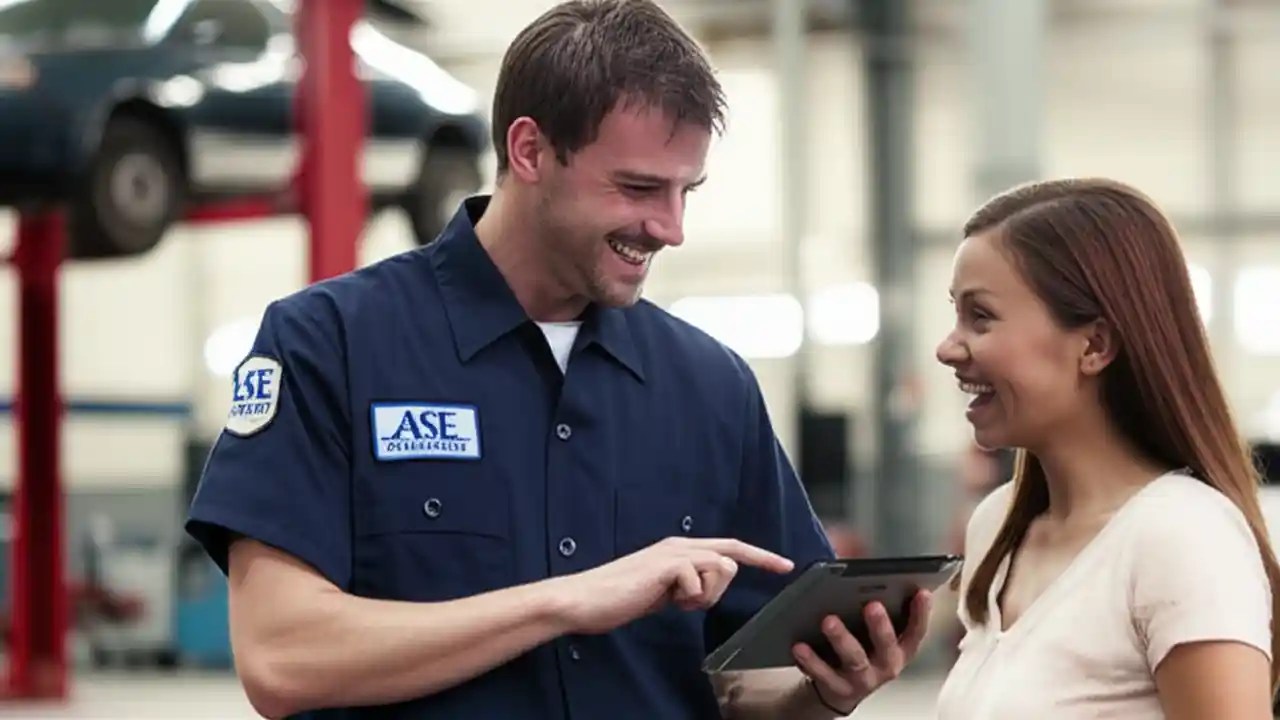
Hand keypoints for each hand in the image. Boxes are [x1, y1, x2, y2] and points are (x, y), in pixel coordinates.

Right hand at [551, 537, 794, 634]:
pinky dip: (687, 599)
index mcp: (679, 550)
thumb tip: (711, 585)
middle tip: (696, 597)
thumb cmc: (620, 597)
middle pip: (731, 554)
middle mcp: (680, 545)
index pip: (728, 548)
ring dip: (703, 595)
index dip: (759, 555)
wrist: (587, 599)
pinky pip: (700, 584)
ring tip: (673, 601)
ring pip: (722, 568)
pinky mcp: (668, 564)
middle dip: (722, 582)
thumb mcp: (664, 592)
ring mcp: (675, 552)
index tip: (784, 564)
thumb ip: (688, 585)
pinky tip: (664, 600)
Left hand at [792, 589, 932, 714]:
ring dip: (842, 639)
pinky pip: (824, 675)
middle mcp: (887, 665)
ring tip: (828, 621)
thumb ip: (875, 602)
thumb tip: (860, 556)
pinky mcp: (838, 689)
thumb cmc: (860, 648)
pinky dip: (811, 661)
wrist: (838, 689)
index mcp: (900, 648)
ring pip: (854, 659)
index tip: (922, 592)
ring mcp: (863, 679)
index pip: (917, 631)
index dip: (922, 613)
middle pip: (886, 645)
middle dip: (880, 626)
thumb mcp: (873, 630)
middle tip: (871, 605)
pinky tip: (799, 646)